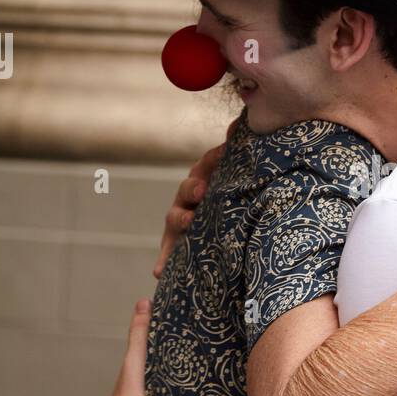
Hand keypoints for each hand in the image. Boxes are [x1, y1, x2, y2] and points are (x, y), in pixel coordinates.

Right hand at [153, 118, 237, 277]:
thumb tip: (239, 124)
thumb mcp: (234, 179)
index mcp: (204, 179)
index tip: (223, 152)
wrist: (225, 235)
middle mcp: (189, 198)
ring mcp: (181, 221)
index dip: (213, 159)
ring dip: (181, 219)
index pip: (206, 165)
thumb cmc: (230, 199)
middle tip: (202, 189)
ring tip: (188, 221)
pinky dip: (162, 261)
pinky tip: (157, 271)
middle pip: (187, 189)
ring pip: (176, 218)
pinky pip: (167, 254)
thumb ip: (234, 154)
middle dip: (193, 187)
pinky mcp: (176, 245)